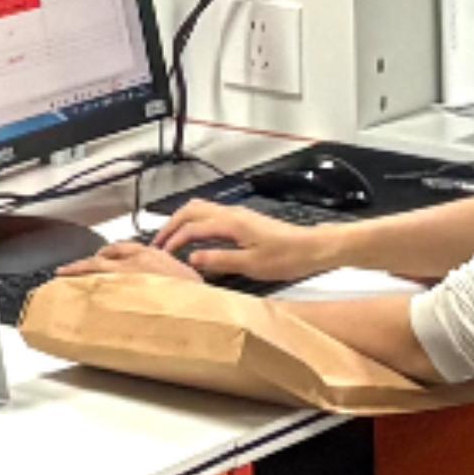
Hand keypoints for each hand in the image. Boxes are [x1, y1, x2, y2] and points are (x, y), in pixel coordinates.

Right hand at [145, 201, 332, 286]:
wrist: (314, 248)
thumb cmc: (288, 258)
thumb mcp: (252, 265)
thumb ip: (220, 260)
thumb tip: (192, 259)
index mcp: (231, 223)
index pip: (192, 228)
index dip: (174, 241)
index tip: (162, 255)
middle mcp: (232, 214)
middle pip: (191, 210)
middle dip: (171, 225)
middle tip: (159, 242)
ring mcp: (238, 214)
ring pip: (201, 209)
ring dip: (183, 221)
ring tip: (172, 239)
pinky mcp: (244, 220)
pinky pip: (211, 214)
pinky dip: (196, 223)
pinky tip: (197, 238)